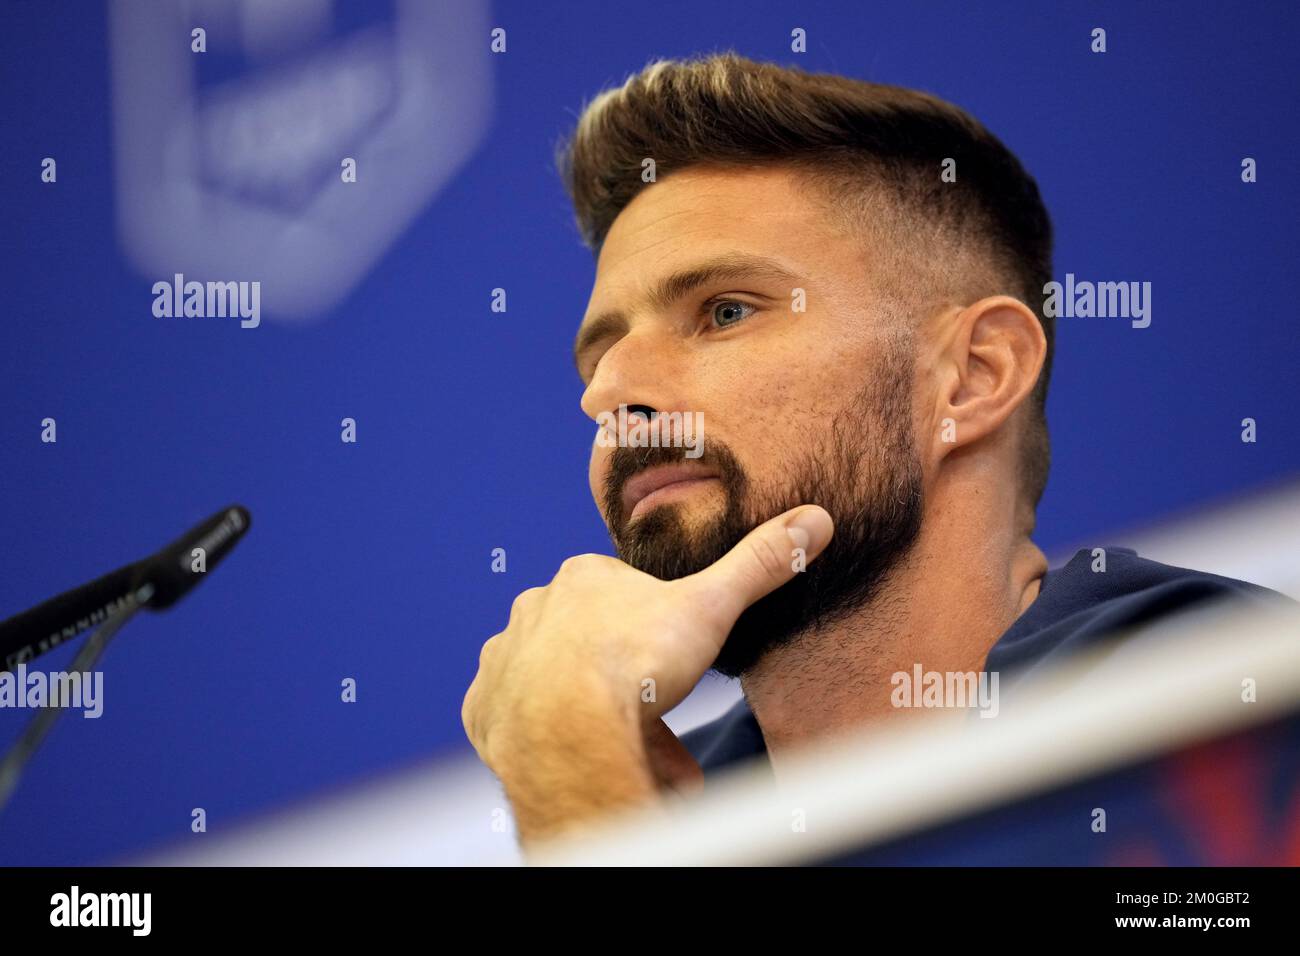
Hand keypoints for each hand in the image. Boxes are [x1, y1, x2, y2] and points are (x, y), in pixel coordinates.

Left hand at [462, 505, 833, 843]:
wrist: (566, 732)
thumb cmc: (632, 665)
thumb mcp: (709, 607)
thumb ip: (758, 565)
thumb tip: (812, 521)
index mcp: (582, 579)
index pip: (618, 590)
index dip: (648, 624)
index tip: (666, 655)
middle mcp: (534, 610)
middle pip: (583, 636)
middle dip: (616, 667)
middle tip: (649, 704)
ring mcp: (505, 659)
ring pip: (548, 675)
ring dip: (578, 699)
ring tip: (617, 734)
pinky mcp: (485, 708)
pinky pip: (511, 713)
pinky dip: (539, 729)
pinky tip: (569, 745)